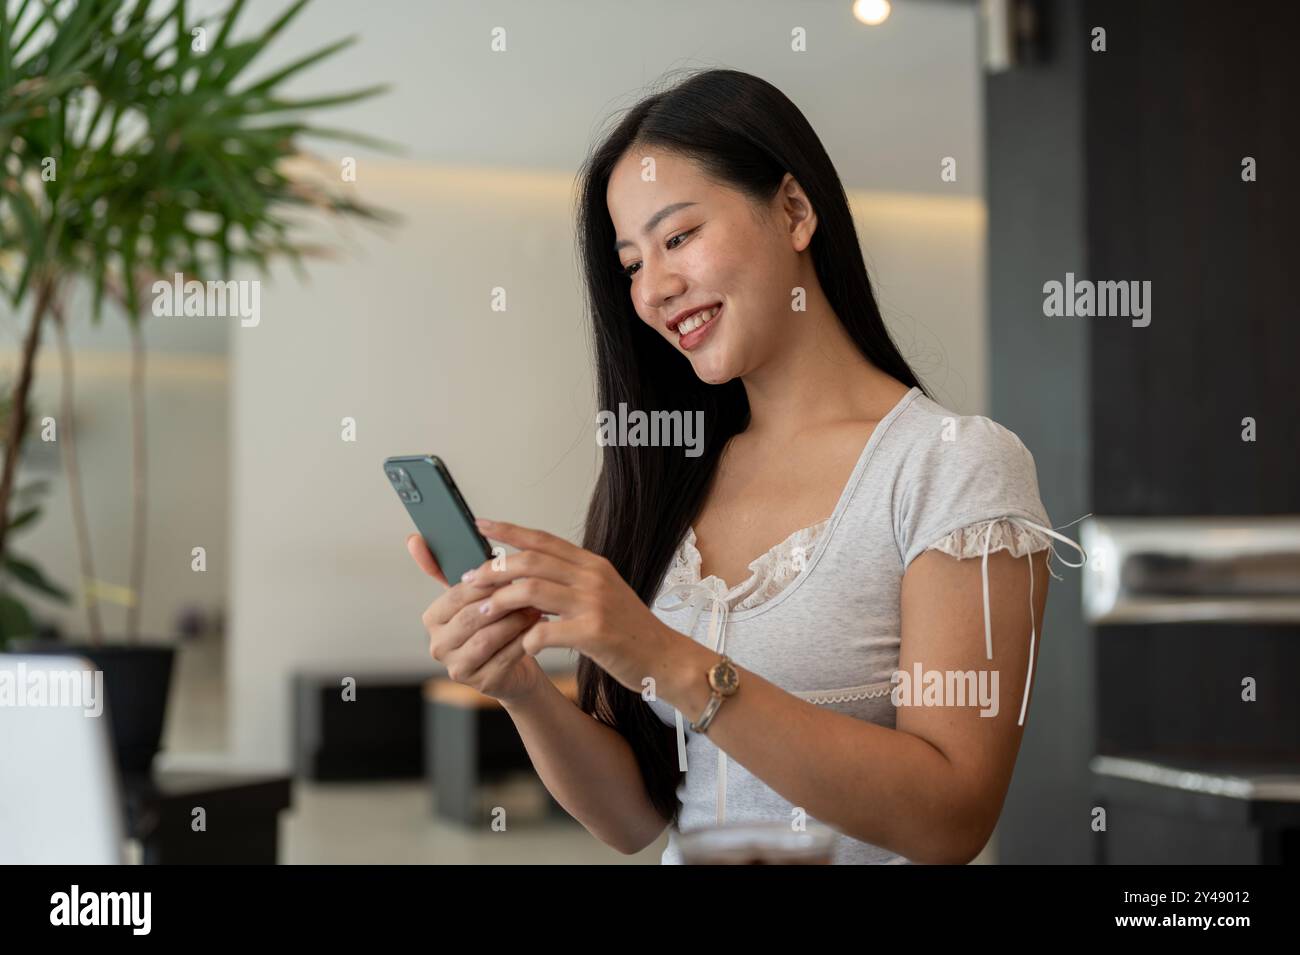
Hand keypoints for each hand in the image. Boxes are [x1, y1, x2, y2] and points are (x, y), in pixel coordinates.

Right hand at [406, 534, 545, 704]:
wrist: (514, 665)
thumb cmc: (493, 623)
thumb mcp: (472, 594)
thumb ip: (444, 567)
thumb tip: (414, 538)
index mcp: (432, 619)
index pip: (456, 595)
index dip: (486, 582)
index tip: (511, 570)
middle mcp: (438, 646)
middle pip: (470, 617)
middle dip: (502, 602)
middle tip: (529, 588)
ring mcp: (457, 668)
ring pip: (487, 638)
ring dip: (515, 621)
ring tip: (536, 606)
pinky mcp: (481, 683)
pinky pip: (504, 657)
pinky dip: (524, 640)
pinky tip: (538, 627)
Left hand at [464, 518, 681, 694]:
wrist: (664, 657)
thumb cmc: (629, 630)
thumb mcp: (604, 593)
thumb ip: (572, 579)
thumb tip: (532, 571)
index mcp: (593, 565)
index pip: (543, 539)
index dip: (509, 530)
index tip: (480, 525)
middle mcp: (593, 577)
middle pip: (531, 561)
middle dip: (494, 569)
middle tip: (471, 581)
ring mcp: (595, 603)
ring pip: (532, 590)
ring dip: (501, 603)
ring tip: (484, 614)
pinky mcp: (594, 632)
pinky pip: (546, 631)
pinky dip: (527, 639)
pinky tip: (524, 647)